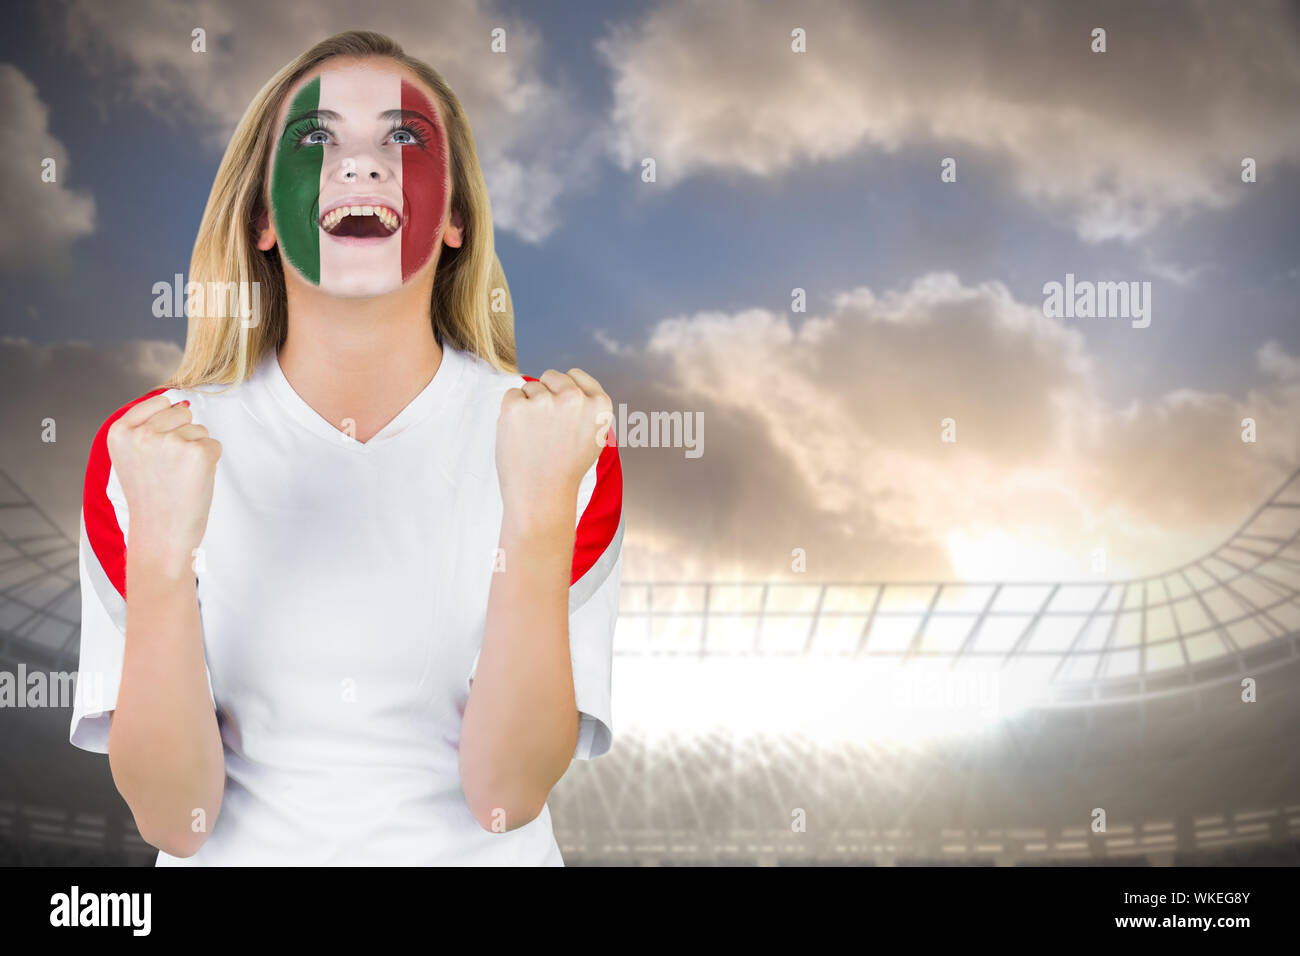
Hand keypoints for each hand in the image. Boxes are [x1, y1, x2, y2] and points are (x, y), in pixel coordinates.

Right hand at [107, 394, 222, 575]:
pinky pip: (214, 445)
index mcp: (119, 431)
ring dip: (196, 451)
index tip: (157, 454)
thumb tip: (182, 402)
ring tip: (178, 478)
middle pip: (181, 413)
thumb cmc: (150, 498)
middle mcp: (142, 433)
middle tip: (168, 470)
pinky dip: (210, 462)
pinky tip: (192, 482)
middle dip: (182, 437)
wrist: (160, 535)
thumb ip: (148, 426)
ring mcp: (170, 442)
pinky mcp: (198, 453)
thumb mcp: (132, 456)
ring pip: (199, 429)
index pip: (158, 402)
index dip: (165, 427)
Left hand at [496, 369, 612, 528]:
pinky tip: (520, 436)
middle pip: (552, 376)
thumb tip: (569, 383)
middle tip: (546, 429)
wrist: (541, 497)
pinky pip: (511, 395)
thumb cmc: (565, 469)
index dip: (565, 391)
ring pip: (530, 387)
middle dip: (546, 394)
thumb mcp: (594, 437)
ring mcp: (545, 401)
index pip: (576, 375)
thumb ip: (587, 408)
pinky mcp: (517, 406)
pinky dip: (510, 413)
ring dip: (528, 407)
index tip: (562, 412)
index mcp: (599, 405)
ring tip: (534, 438)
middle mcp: (575, 398)